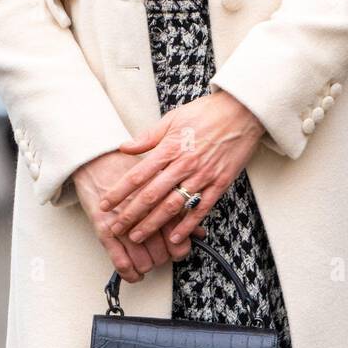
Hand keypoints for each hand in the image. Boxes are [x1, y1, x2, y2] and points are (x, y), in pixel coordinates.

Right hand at [73, 148, 206, 282]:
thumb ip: (182, 206)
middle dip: (163, 258)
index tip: (177, 249)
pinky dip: (129, 272)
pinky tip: (134, 274)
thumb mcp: (161, 183)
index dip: (180, 248)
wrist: (97, 158)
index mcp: (161, 200)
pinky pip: (120, 261)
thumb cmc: (129, 168)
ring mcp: (124, 223)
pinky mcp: (105, 229)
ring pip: (143, 260)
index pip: (179, 237)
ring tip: (146, 261)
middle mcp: (144, 214)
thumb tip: (199, 231)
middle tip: (161, 255)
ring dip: (147, 266)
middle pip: (162, 253)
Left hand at [97, 91, 264, 248]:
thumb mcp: (173, 118)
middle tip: (115, 228)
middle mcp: (184, 164)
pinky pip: (201, 207)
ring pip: (173, 205)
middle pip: (152, 194)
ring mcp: (203, 175)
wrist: (241, 111)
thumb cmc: (206, 113)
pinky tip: (175, 236)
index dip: (120, 192)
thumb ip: (148, 137)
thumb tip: (124, 147)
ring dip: (153, 223)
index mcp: (170, 148)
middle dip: (131, 214)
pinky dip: (188, 224)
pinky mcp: (220, 183)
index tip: (106, 204)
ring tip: (137, 236)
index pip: (138, 175)